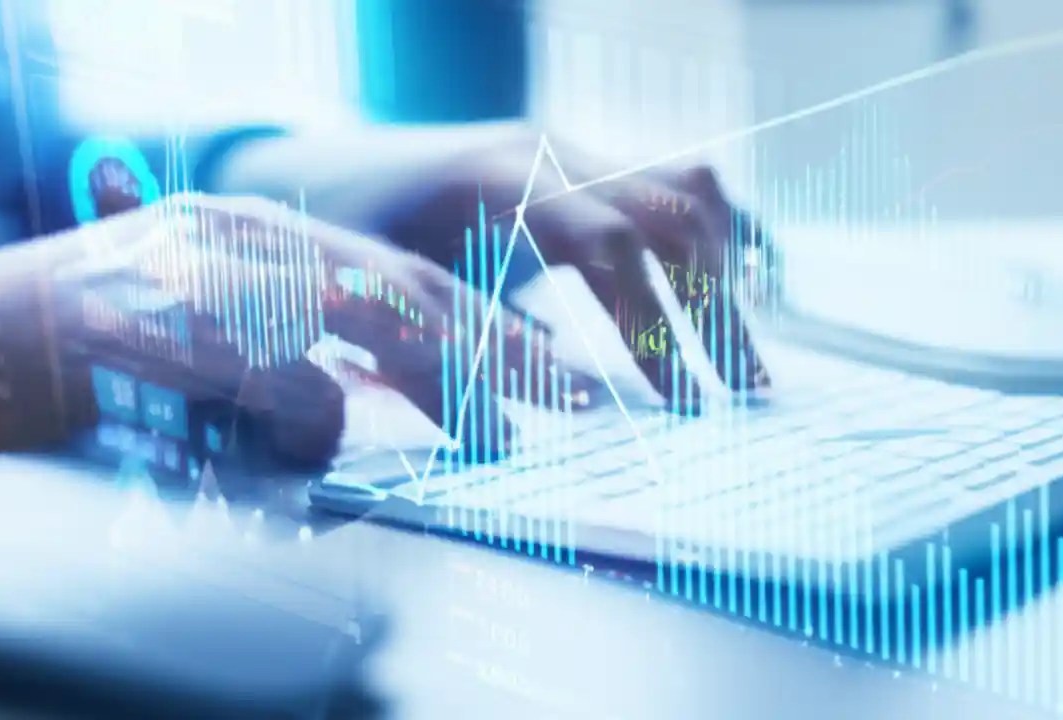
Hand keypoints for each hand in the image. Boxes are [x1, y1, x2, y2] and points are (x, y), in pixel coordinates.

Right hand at [52, 193, 561, 468]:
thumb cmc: (64, 361)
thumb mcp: (191, 351)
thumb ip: (271, 372)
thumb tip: (342, 420)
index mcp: (253, 234)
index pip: (397, 274)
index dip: (481, 322)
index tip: (546, 366)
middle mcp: (243, 236)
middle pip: (408, 286)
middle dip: (501, 344)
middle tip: (571, 393)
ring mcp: (212, 269)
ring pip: (372, 312)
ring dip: (445, 377)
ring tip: (501, 430)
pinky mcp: (177, 320)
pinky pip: (285, 374)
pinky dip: (310, 419)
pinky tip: (297, 448)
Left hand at [264, 125, 771, 410]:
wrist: (320, 164)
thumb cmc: (341, 237)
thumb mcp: (386, 292)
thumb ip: (468, 338)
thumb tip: (569, 399)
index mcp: (495, 181)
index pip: (609, 241)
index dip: (654, 320)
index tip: (680, 400)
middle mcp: (547, 151)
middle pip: (671, 213)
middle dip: (713, 308)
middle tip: (742, 394)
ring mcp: (569, 148)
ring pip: (686, 189)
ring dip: (725, 273)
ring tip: (742, 360)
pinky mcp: (580, 163)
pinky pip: (673, 185)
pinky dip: (711, 241)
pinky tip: (730, 299)